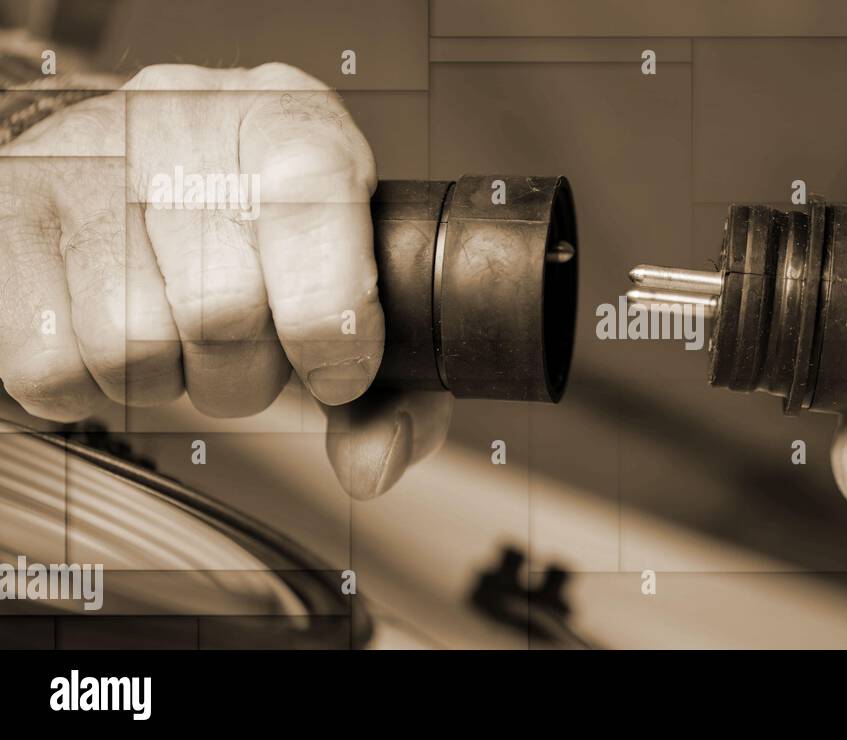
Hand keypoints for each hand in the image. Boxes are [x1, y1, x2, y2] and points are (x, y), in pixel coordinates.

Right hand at [0, 63, 449, 498]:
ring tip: (176, 333)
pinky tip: (112, 336)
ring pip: (129, 344)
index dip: (331, 316)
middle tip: (244, 352)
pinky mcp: (8, 212)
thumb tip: (370, 468)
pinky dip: (90, 388)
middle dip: (246, 372)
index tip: (337, 373)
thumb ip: (388, 392)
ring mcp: (81, 159)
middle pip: (220, 305)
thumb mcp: (350, 293)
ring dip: (166, 380)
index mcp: (288, 121)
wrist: (135, 173)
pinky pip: (49, 364)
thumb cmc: (261, 244)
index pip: (311, 201)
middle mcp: (181, 118)